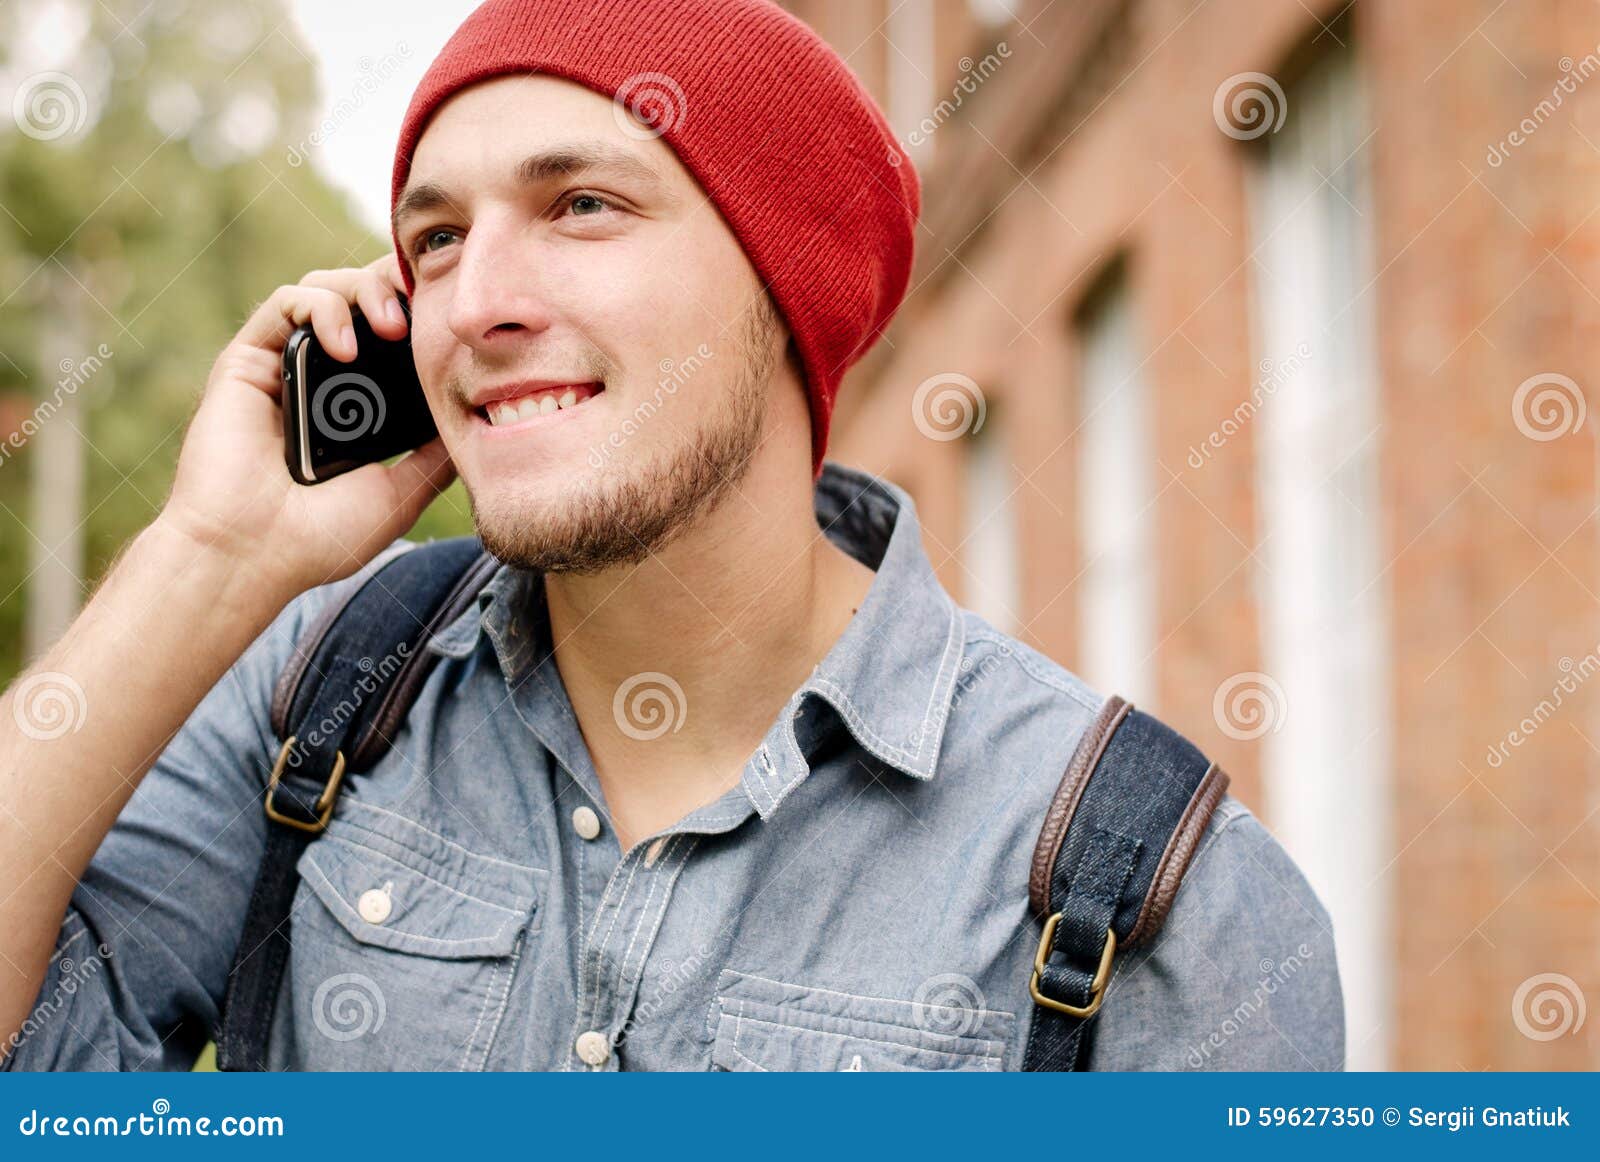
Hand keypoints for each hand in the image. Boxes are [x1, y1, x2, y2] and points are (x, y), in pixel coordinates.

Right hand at [160, 253, 455, 594]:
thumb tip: (478, 419)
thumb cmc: (321, 536)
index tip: (456, 320)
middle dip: (398, 287)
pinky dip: (321, 309)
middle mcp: (320, 379)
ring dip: (365, 290)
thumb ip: (435, 453)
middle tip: (426, 308)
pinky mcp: (246, 360)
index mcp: (357, 406)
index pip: (394, 335)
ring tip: (392, 326)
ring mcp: (284, 367)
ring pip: (326, 288)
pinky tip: (346, 348)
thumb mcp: (402, 491)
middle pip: (363, 298)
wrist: (254, 556)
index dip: (423, 314)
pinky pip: (284, 304)